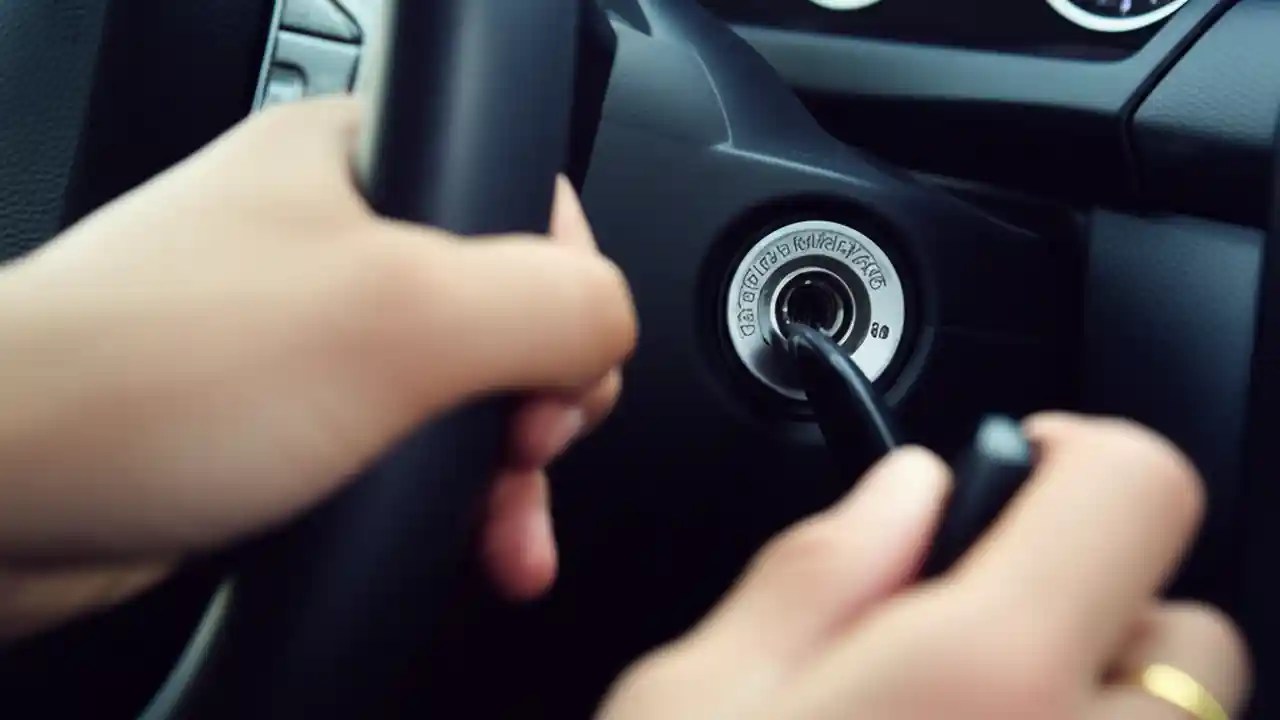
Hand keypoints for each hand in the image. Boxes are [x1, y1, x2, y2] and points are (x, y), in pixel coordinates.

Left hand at [0, 98, 635, 637]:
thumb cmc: (154, 382)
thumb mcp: (404, 319)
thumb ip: (553, 303)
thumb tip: (611, 329)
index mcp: (363, 160)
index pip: (532, 202)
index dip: (572, 294)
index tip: (565, 372)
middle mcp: (336, 236)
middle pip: (507, 311)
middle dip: (541, 402)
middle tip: (527, 451)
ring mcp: (309, 330)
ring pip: (459, 393)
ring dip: (504, 469)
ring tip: (511, 533)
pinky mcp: (286, 414)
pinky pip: (404, 447)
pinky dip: (447, 497)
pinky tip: (472, 542)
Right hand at [600, 415, 1249, 719]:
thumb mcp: (693, 692)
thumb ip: (815, 571)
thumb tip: (903, 495)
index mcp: (979, 675)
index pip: (1139, 486)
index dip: (1081, 453)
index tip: (1022, 471)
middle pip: (1186, 631)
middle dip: (1091, 611)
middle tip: (975, 640)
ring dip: (1095, 704)